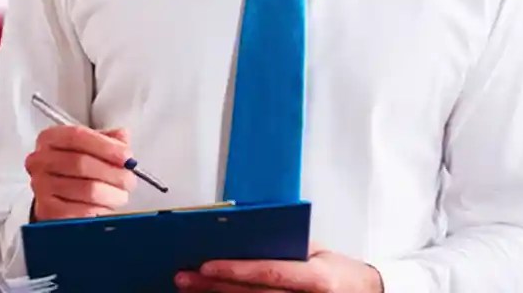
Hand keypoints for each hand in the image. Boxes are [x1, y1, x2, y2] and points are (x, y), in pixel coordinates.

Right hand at [25, 125, 136, 220]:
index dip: (105, 146)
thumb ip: (108, 139)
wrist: (57, 198)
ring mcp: (41, 187)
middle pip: (81, 163)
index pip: (76, 136)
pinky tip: (106, 207)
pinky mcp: (47, 212)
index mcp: (50, 139)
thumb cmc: (75, 170)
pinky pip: (83, 211)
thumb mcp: (91, 147)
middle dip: (113, 172)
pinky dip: (101, 210)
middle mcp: (40, 161)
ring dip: (111, 194)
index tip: (126, 156)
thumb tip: (123, 139)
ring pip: (87, 189)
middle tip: (129, 179)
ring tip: (120, 195)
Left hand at [174, 243, 383, 292]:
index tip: (207, 265)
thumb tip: (243, 235)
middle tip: (184, 276)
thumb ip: (285, 245)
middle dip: (214, 287)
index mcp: (316, 279)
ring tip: (189, 287)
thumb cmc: (337, 270)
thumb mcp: (317, 249)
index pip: (270, 273)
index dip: (237, 270)